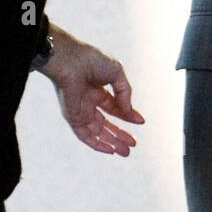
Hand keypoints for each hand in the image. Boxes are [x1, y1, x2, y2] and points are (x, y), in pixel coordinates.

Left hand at [41, 29, 144, 155]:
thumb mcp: (116, 73)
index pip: (115, 107)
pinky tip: (110, 150)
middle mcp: (89, 102)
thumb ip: (124, 92)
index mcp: (98, 89)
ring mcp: (81, 111)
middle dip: (120, 134)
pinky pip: (85, 136)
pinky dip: (97, 144)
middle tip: (133, 144)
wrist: (71, 61)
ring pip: (98, 132)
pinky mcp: (73, 118)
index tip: (141, 121)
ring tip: (126, 151)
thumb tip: (129, 111)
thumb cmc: (91, 60)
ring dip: (112, 142)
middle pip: (106, 123)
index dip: (128, 114)